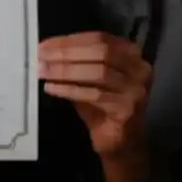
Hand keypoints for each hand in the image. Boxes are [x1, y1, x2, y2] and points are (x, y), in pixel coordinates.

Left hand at [39, 31, 152, 159]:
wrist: (121, 143)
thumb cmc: (102, 108)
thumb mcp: (89, 80)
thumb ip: (76, 63)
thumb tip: (46, 52)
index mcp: (130, 53)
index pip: (99, 38)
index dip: (70, 40)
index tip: (45, 45)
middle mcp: (139, 67)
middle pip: (101, 52)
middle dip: (67, 53)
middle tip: (41, 57)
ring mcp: (136, 88)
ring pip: (98, 72)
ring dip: (66, 71)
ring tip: (43, 72)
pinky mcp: (128, 109)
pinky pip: (95, 95)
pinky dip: (70, 89)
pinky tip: (53, 88)